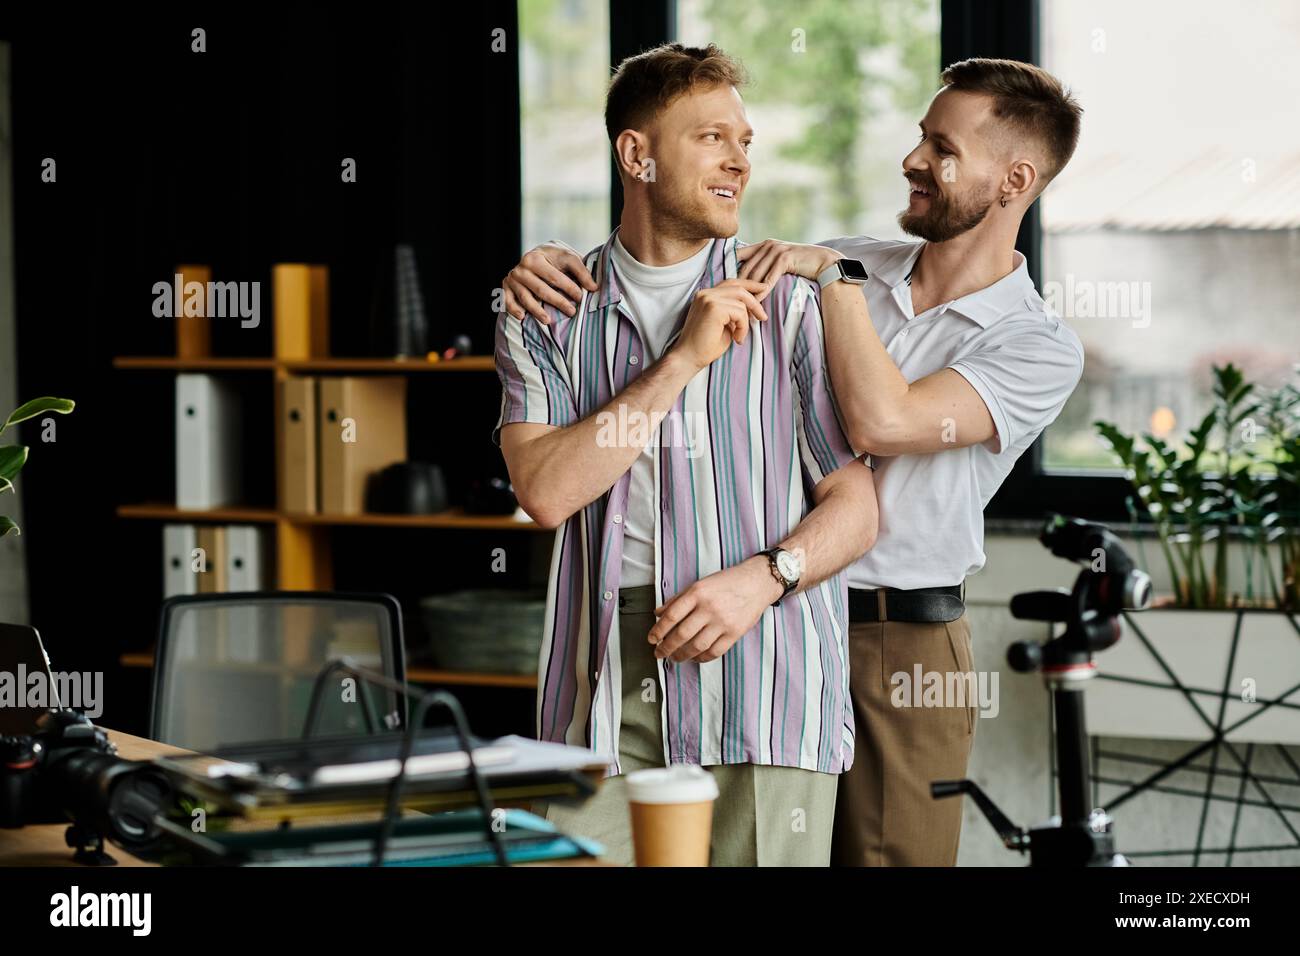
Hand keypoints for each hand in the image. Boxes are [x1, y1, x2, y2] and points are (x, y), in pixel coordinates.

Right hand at [502, 241, 596, 323]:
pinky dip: (513, 309)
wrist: (537, 256)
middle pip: (540, 289)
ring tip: (548, 321)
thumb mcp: (568, 258)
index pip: (554, 277)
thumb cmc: (555, 259)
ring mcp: (513, 278)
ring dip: (536, 311)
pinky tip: (522, 317)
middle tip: (571, 312)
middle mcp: (521, 268)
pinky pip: (508, 301)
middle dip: (557, 302)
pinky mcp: (506, 287)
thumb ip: (581, 271)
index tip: (581, 297)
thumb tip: (593, 288)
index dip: (569, 288)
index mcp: (536, 258)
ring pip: (526, 298)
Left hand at [648, 557, 782, 663]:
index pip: (671, 616)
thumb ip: (678, 599)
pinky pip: (714, 652)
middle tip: (659, 653)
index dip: (658, 630)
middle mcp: (709, 608)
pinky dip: (701, 658)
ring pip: (696, 646)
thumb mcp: (700, 584)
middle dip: (666, 647)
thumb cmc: (726, 582)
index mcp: (697, 593)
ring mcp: (723, 622)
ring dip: (682, 655)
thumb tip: (657, 614)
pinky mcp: (735, 633)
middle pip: (682, 634)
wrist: (757, 582)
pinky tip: (694, 657)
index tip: (651, 640)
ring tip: (675, 657)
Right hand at [673, 278, 769, 371]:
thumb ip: (733, 312)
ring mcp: (708, 299)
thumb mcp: (724, 324)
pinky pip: (740, 312)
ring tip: (739, 337)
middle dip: (755, 301)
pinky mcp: (714, 308)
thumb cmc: (705, 345)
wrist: (689, 358)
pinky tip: (737, 338)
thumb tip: (752, 307)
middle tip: (763, 317)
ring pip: (742, 302)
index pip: (731, 283)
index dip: (749, 285)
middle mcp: (705, 293)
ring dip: (745, 322)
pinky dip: (743, 327)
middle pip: (739, 288)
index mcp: (706, 295)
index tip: (763, 289)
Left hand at [736, 239, 842, 301]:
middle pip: (745, 268)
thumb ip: (763, 266)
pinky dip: (762, 291)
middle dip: (738, 286)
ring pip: (756, 274)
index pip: (738, 256)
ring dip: (749, 292)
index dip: (729, 270)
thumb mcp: (778, 262)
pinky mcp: (785, 258)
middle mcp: (767, 245)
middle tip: (732, 302)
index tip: (724, 287)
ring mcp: (776, 250)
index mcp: (762, 245)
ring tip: (743, 306)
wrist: (822, 261)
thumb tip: (746, 280)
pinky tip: (757, 302)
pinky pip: (769, 278)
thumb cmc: (800, 264)